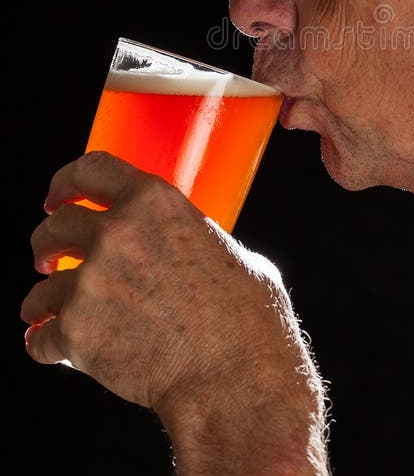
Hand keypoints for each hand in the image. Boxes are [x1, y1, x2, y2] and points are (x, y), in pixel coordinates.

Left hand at [21, 151, 329, 474]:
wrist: (233, 375)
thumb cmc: (244, 316)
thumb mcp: (224, 248)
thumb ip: (190, 237)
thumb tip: (185, 245)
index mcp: (154, 201)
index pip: (91, 169)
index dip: (66, 182)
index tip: (58, 199)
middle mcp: (116, 233)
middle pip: (57, 226)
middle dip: (47, 244)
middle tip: (50, 259)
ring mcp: (91, 282)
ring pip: (42, 287)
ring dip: (45, 300)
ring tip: (52, 314)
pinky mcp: (74, 333)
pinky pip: (39, 338)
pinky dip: (46, 345)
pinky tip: (56, 350)